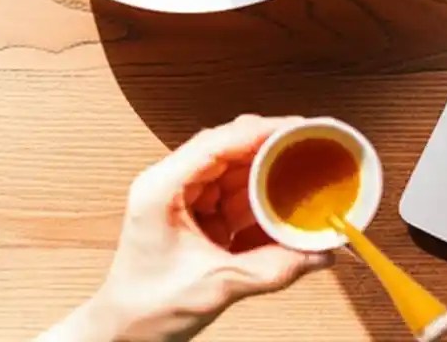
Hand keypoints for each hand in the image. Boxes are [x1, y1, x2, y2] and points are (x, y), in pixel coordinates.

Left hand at [40, 115, 333, 341]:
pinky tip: (290, 204)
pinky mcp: (202, 217)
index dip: (260, 131)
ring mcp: (189, 200)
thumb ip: (273, 268)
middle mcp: (174, 185)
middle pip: (231, 150)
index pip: (216, 144)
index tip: (297, 126)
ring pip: (239, 172)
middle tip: (312, 144)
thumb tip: (320, 254)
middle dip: (272, 148)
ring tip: (308, 172)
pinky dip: (266, 200)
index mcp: (162, 188)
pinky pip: (240, 197)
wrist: (127, 332)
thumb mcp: (216, 285)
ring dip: (272, 174)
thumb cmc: (147, 306)